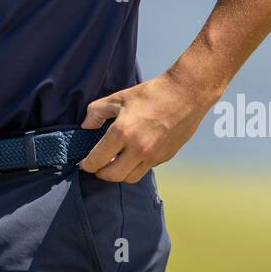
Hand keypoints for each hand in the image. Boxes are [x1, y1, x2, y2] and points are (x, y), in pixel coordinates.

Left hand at [77, 67, 220, 182]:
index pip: (97, 159)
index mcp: (122, 132)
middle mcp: (137, 148)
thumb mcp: (118, 97)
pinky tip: (132, 155)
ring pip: (130, 178)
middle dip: (100, 173)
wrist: (186, 94)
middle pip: (112, 176)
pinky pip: (145, 169)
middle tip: (96, 166)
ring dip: (118, 173)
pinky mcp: (165, 157)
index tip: (84, 163)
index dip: (87, 164)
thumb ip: (96, 112)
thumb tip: (85, 126)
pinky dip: (135, 167)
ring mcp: (153, 155)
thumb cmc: (151, 93)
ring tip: (114, 162)